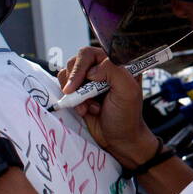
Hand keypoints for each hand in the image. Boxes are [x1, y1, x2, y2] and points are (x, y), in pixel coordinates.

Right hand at [58, 46, 157, 167]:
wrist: (119, 140)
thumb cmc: (127, 116)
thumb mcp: (128, 91)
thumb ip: (113, 71)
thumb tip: (90, 70)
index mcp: (116, 63)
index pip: (91, 53)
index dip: (82, 67)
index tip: (81, 84)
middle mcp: (102, 68)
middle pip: (76, 61)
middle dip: (76, 81)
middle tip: (82, 98)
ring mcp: (89, 80)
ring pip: (67, 74)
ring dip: (75, 93)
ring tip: (89, 107)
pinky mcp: (79, 92)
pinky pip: (64, 87)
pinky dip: (71, 100)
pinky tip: (85, 110)